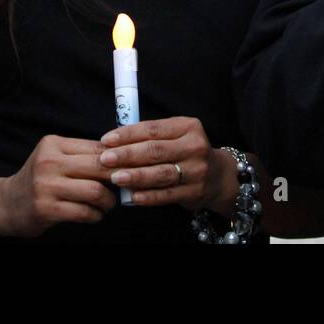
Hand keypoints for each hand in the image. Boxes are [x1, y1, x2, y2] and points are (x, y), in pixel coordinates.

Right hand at [0, 135, 114, 236]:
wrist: (7, 203)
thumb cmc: (39, 180)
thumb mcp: (54, 158)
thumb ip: (81, 155)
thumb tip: (120, 157)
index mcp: (53, 144)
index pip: (96, 148)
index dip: (119, 159)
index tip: (130, 168)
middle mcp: (48, 162)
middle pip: (98, 167)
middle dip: (118, 178)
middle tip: (124, 186)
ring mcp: (46, 186)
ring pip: (94, 191)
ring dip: (108, 201)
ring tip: (108, 203)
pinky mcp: (46, 209)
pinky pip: (84, 212)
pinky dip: (96, 215)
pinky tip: (95, 214)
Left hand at [99, 117, 232, 211]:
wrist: (218, 176)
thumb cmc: (186, 151)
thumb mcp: (176, 135)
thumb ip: (151, 136)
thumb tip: (114, 141)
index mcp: (188, 126)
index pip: (153, 129)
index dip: (128, 134)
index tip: (107, 140)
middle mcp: (195, 146)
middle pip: (155, 150)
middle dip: (127, 155)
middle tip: (105, 159)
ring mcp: (197, 170)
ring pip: (161, 173)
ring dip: (135, 176)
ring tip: (115, 177)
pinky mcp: (195, 192)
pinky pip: (167, 194)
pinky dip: (149, 196)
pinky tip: (133, 196)